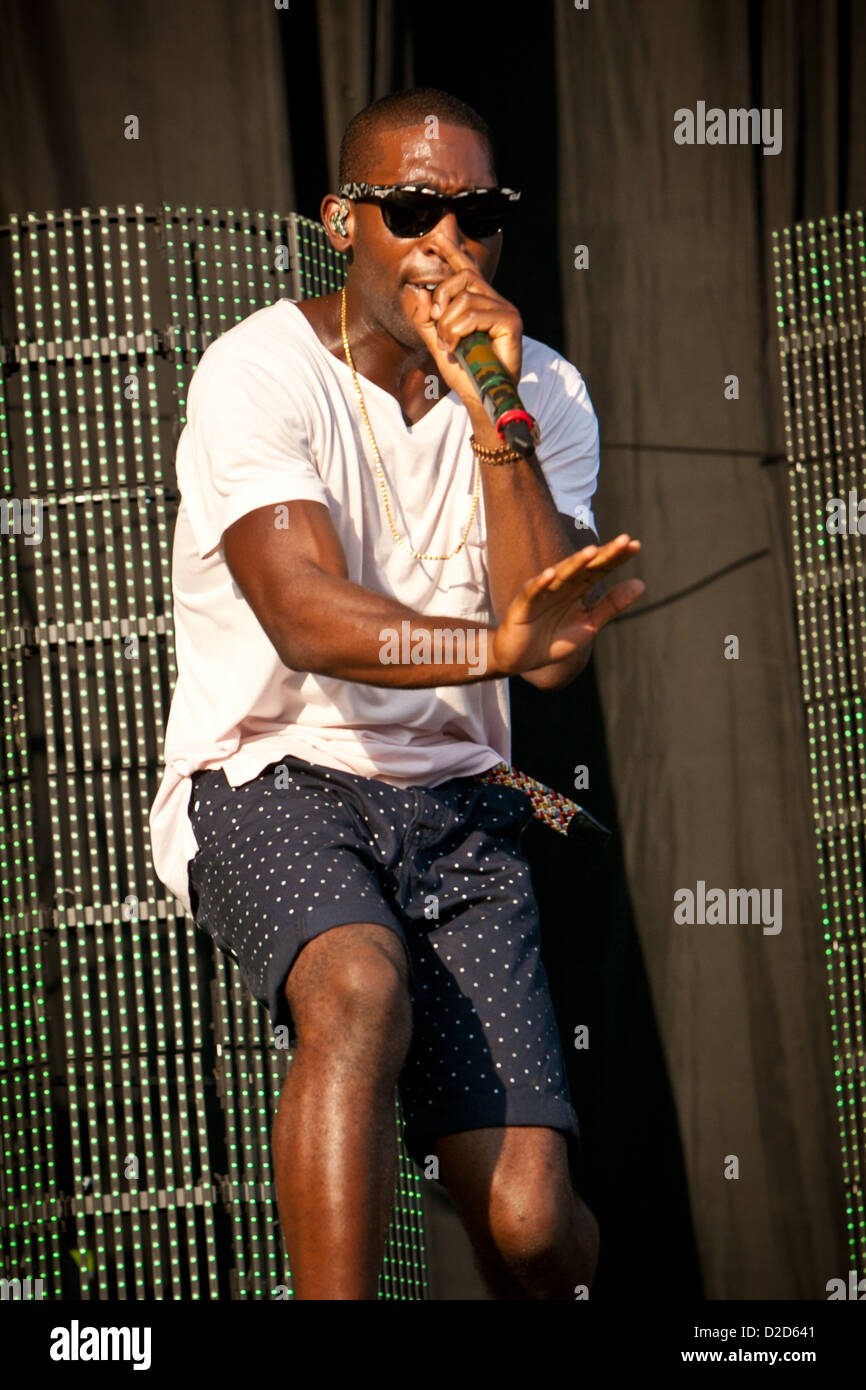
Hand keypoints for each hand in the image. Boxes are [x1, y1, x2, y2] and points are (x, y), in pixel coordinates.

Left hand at [402, 229, 521, 430]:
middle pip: (462, 277)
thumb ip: (425, 319)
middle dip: (442, 299)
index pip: (466, 268)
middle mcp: (494, 301)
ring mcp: (505, 310)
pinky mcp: (511, 321)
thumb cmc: (465, 372)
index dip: (452, 251)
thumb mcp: (437, 342)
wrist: (482, 397)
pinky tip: (458, 347)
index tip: (436, 238)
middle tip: (438, 326)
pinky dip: (459, 331)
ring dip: (448, 324)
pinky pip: (475, 314)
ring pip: (465, 299)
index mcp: (479, 302)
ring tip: (450, 345)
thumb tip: (414, 290)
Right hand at [491, 535, 645, 675]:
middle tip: (623, 541)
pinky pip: (533, 592)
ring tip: (591, 552)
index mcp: (579, 588)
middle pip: (585, 567)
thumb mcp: (589, 624)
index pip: (601, 568)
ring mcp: (542, 593)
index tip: (635, 545)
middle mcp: (562, 585)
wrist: (521, 659)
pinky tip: (551, 574)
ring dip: (574, 563)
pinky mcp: (523, 606)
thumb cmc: (553, 639)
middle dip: (603, 554)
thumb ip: (612, 604)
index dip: (617, 557)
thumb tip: (641, 583)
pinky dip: (541, 583)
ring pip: (560, 575)